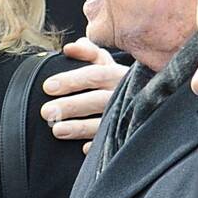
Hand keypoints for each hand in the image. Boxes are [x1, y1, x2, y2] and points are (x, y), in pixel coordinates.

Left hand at [39, 37, 127, 153]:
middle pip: (96, 100)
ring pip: (104, 122)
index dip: (71, 80)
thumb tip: (69, 47)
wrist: (151, 99)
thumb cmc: (117, 80)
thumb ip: (88, 53)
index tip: (47, 86)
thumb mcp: (106, 63)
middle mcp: (124, 94)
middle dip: (71, 106)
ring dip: (79, 127)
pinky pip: (115, 142)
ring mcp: (127, 115)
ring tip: (57, 130)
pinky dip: (98, 145)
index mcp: (117, 74)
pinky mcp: (128, 133)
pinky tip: (83, 149)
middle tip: (46, 112)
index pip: (93, 75)